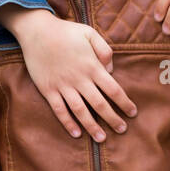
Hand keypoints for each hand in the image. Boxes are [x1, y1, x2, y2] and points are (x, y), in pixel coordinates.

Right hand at [0, 7, 136, 140]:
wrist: (37, 31)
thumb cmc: (66, 32)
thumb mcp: (90, 33)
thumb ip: (105, 50)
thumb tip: (111, 71)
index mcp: (92, 66)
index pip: (114, 89)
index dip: (125, 103)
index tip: (132, 113)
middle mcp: (79, 79)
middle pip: (100, 104)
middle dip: (113, 119)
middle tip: (122, 130)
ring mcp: (63, 86)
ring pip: (81, 111)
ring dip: (92, 126)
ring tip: (102, 138)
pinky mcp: (48, 90)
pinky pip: (60, 110)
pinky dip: (68, 123)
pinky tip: (76, 133)